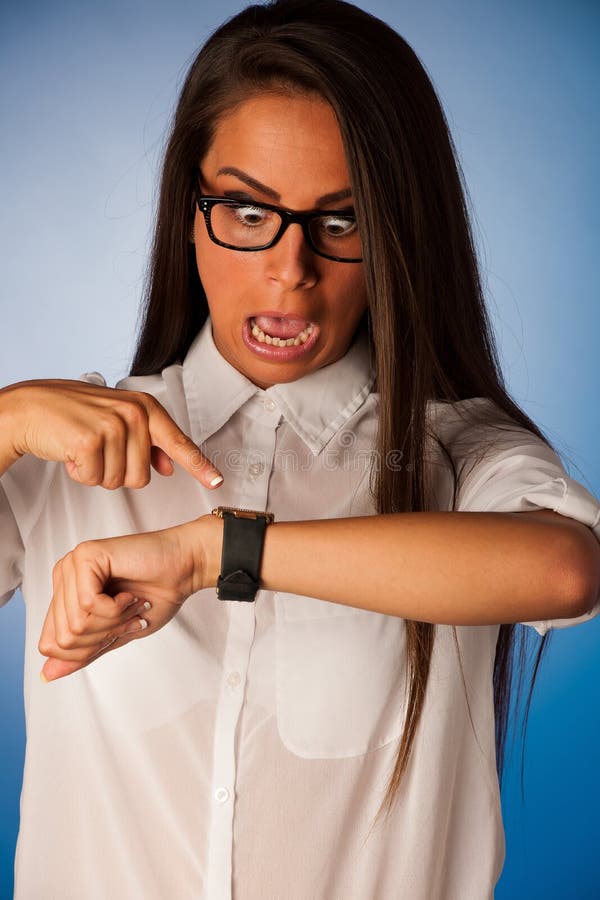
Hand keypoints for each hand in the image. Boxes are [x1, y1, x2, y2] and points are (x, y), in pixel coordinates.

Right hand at [0, 379, 222, 488]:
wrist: (31, 407)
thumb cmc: (74, 415)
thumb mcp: (117, 420)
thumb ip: (146, 442)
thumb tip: (168, 467)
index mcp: (145, 408)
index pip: (179, 442)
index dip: (199, 466)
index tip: (217, 481)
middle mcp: (134, 414)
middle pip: (142, 478)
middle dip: (118, 473)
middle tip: (99, 451)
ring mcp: (112, 425)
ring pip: (119, 482)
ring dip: (97, 473)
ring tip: (84, 448)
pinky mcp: (90, 440)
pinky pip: (94, 479)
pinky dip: (79, 473)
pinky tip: (71, 453)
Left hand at [38, 516, 220, 681]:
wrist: (186, 568)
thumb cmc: (158, 593)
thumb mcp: (116, 633)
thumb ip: (82, 651)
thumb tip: (46, 674)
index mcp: (65, 593)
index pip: (51, 643)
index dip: (89, 648)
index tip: (120, 629)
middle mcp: (63, 576)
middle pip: (63, 637)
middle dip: (104, 635)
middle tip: (130, 615)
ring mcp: (72, 564)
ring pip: (74, 623)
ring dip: (113, 621)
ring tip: (132, 603)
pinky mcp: (85, 556)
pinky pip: (88, 604)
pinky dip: (116, 608)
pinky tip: (130, 594)